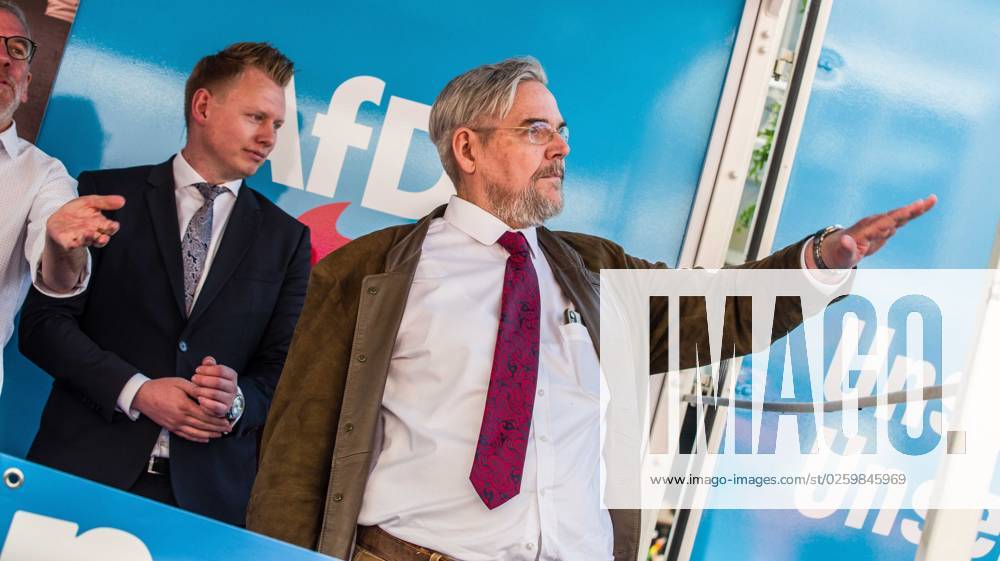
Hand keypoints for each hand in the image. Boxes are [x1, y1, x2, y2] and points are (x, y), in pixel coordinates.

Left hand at [46, 194, 124, 250]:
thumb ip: (105, 202)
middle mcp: (92, 234)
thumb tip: (123, 200)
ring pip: (87, 242)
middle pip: (101, 239)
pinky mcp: (67, 241)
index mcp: (100, 225)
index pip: (110, 228)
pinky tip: (74, 244)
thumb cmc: (77, 211)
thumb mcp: (90, 202)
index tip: (114, 225)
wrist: (58, 218)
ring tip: (88, 233)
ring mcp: (80, 238)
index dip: (112, 227)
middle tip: (104, 237)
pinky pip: (71, 245)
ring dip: (89, 239)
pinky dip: (73, 245)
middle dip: (103, 239)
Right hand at [132, 377, 230, 442]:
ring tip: (219, 435)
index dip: (217, 419)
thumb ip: (195, 389)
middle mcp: (180, 417)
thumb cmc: (161, 387)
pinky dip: (196, 438)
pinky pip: (186, 435)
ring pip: (195, 433)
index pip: (205, 415)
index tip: (227, 420)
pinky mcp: (171, 427)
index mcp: (184, 405)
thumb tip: (208, 393)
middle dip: (217, 428)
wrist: (142, 395)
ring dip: (209, 435)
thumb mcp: (180, 383)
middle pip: (203, 425)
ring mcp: (175, 424)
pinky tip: (204, 438)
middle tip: (228, 429)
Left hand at [191, 356, 238, 417]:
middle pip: (217, 382)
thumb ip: (210, 365)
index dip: (207, 369)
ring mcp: (229, 399)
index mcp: (232, 376)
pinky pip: (214, 406)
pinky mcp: (224, 409)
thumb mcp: (213, 372)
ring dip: (201, 391)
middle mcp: (233, 388)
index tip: (197, 370)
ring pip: (214, 394)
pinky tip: (199, 399)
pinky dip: (205, 402)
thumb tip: (208, 360)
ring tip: (195, 389)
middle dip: (202, 380)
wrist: (221, 399)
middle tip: (193, 378)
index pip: (220, 370)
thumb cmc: (214, 383)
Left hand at [811, 195, 936, 268]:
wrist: (836, 249)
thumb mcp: (842, 255)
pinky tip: (921, 208)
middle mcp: (874, 224)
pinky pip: (898, 220)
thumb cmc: (839, 254)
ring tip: (931, 201)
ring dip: (914, 209)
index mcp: (866, 230)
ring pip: (899, 216)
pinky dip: (909, 214)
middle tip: (931, 200)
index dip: (900, 216)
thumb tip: (844, 240)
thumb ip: (845, 248)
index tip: (913, 209)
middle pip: (896, 215)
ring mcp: (879, 226)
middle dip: (912, 209)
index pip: (886, 222)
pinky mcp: (882, 230)